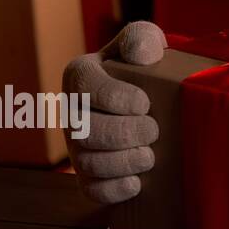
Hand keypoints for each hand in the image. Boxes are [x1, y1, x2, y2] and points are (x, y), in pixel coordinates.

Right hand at [62, 21, 165, 204]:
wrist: (156, 97)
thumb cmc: (146, 66)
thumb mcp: (146, 43)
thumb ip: (142, 39)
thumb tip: (142, 53)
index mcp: (81, 76)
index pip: (84, 86)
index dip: (114, 98)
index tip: (144, 103)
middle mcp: (72, 112)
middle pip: (84, 131)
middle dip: (122, 134)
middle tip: (153, 131)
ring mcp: (78, 145)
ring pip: (87, 162)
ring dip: (121, 163)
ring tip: (149, 157)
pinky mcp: (89, 173)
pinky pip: (91, 189)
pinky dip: (113, 190)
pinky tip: (136, 183)